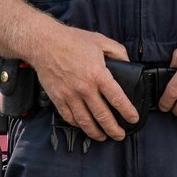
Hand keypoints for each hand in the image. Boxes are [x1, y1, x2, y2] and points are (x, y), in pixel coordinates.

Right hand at [30, 24, 136, 141]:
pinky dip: (78, 125)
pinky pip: (69, 117)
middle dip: (114, 129)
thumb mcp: (101, 41)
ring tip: (103, 137)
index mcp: (98, 74)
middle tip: (120, 135)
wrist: (43, 43)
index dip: (128, 112)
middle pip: (102, 116)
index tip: (133, 119)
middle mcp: (84, 88)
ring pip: (85, 121)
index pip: (117, 99)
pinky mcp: (58, 98)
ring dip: (96, 132)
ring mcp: (70, 95)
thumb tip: (128, 63)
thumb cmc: (71, 40)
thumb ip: (118, 52)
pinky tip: (84, 126)